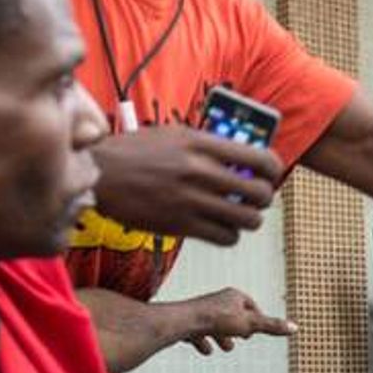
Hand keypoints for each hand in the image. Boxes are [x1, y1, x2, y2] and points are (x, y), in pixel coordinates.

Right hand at [91, 126, 282, 245]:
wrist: (98, 174)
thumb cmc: (134, 152)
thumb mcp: (174, 135)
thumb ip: (207, 145)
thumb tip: (240, 158)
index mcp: (201, 143)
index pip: (260, 158)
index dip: (273, 169)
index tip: (270, 174)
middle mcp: (200, 171)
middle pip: (259, 192)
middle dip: (264, 198)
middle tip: (257, 198)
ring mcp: (191, 199)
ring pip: (247, 219)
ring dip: (249, 220)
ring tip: (241, 215)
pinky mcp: (180, 224)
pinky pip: (224, 237)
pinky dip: (229, 235)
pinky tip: (221, 228)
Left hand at [178, 287, 296, 353]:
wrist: (182, 322)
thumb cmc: (217, 320)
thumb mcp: (250, 324)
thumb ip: (271, 327)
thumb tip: (296, 328)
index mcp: (233, 296)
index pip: (250, 305)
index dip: (256, 319)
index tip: (257, 331)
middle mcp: (216, 300)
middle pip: (232, 315)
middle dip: (238, 329)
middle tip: (242, 338)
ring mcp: (201, 311)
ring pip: (215, 325)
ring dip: (221, 337)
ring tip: (224, 347)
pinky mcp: (188, 323)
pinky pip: (198, 333)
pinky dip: (203, 341)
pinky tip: (205, 349)